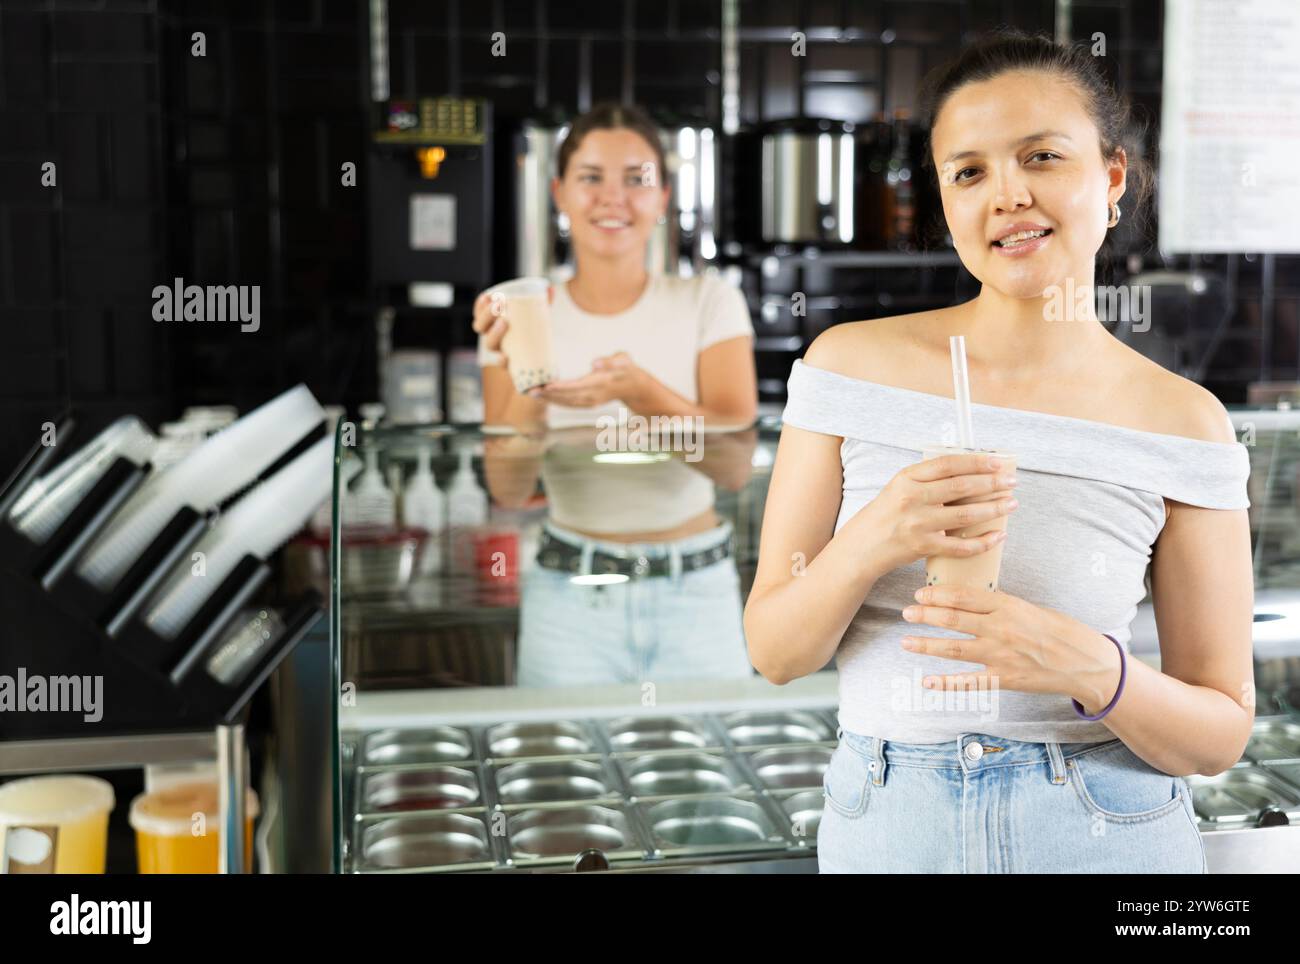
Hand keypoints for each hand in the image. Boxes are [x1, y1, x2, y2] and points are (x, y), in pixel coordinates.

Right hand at [470, 285, 555, 371]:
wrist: (544, 360)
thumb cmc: (536, 333)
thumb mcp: (538, 316)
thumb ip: (543, 302)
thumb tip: (550, 288)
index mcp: (495, 324)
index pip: (481, 314)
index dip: (480, 306)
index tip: (487, 296)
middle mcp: (494, 338)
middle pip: (481, 327)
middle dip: (486, 315)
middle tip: (498, 305)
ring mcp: (501, 351)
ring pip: (489, 344)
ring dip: (493, 333)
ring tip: (504, 322)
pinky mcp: (509, 365)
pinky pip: (501, 365)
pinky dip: (501, 361)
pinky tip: (505, 356)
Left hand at [529, 351, 643, 407]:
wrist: (635, 387)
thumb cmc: (627, 369)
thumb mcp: (623, 360)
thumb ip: (610, 361)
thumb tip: (594, 363)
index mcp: (601, 383)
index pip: (578, 386)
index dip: (561, 387)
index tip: (546, 386)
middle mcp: (594, 395)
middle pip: (568, 397)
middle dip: (549, 395)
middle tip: (530, 390)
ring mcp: (591, 402)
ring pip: (566, 402)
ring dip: (549, 399)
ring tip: (532, 393)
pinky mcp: (588, 403)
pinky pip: (569, 404)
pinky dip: (556, 401)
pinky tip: (544, 397)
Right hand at [859, 451, 1018, 573]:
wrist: (861, 547)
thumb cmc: (884, 516)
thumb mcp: (898, 488)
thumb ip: (927, 480)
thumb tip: (969, 473)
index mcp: (906, 478)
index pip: (948, 464)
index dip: (976, 461)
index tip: (998, 463)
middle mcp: (911, 498)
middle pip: (961, 486)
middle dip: (992, 483)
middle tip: (1012, 483)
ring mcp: (917, 523)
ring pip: (966, 514)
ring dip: (994, 509)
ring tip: (1011, 504)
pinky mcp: (922, 547)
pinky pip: (960, 545)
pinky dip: (983, 542)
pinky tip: (998, 536)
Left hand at [899, 583, 1122, 706]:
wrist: (1084, 661)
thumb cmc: (1058, 630)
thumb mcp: (1028, 607)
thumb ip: (999, 604)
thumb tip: (969, 598)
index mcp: (1008, 606)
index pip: (964, 596)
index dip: (938, 594)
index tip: (920, 593)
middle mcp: (1001, 629)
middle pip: (954, 619)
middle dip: (926, 615)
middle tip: (906, 612)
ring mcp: (1001, 655)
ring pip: (954, 648)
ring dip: (927, 645)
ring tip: (906, 641)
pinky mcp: (1004, 678)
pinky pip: (969, 681)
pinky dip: (946, 683)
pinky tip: (926, 682)